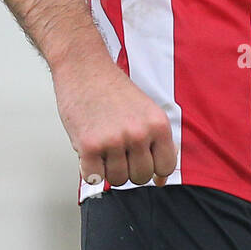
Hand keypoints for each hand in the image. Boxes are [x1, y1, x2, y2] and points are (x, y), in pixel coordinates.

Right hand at [54, 62, 177, 187]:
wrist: (84, 69)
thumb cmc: (113, 90)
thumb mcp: (147, 111)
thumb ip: (158, 143)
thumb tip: (160, 180)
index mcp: (158, 124)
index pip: (166, 167)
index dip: (153, 169)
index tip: (141, 161)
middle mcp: (139, 133)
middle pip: (141, 177)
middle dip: (129, 170)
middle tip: (117, 151)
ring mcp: (114, 141)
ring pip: (118, 180)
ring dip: (108, 169)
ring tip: (103, 147)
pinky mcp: (89, 146)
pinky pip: (94, 178)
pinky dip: (90, 171)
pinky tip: (89, 153)